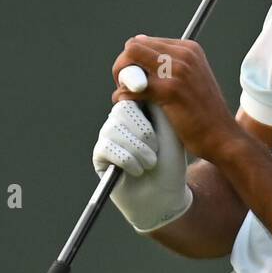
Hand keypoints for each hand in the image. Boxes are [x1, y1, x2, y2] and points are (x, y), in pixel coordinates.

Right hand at [93, 99, 193, 232]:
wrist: (165, 195)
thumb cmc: (172, 162)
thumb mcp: (171, 129)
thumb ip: (158, 103)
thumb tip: (144, 77)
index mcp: (140, 110)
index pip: (132, 91)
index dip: (137, 94)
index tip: (146, 95)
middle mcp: (122, 120)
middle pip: (122, 108)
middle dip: (144, 130)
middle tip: (156, 148)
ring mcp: (109, 136)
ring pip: (115, 127)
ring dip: (139, 149)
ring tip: (150, 162)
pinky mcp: (99, 155)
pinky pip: (107, 147)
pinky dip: (127, 160)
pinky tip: (138, 170)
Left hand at [110, 35, 240, 163]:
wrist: (222, 136)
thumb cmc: (203, 113)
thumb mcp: (191, 78)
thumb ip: (169, 64)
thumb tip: (137, 46)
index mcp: (189, 49)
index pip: (144, 41)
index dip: (133, 60)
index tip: (135, 78)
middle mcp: (184, 54)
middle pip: (133, 47)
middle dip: (123, 66)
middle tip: (127, 87)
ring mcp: (178, 71)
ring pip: (130, 60)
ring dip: (122, 79)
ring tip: (128, 95)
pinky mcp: (170, 90)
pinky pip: (132, 86)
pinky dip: (124, 95)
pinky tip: (129, 104)